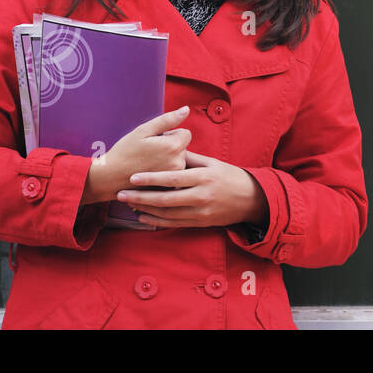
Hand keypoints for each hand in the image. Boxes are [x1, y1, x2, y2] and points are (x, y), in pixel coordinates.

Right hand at [80, 106, 191, 205]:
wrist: (111, 177)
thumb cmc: (125, 151)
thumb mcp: (144, 131)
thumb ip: (168, 119)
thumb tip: (186, 109)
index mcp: (174, 146)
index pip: (185, 133)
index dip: (170, 134)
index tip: (155, 141)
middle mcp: (179, 163)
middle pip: (183, 147)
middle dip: (170, 146)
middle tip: (149, 152)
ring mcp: (174, 177)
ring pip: (179, 159)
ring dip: (169, 158)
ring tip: (149, 162)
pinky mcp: (170, 187)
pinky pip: (175, 172)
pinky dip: (166, 170)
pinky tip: (151, 172)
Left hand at [117, 150, 269, 228]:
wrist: (251, 200)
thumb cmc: (230, 176)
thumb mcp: (213, 163)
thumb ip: (190, 158)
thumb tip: (170, 149)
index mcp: (204, 177)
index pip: (173, 178)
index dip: (151, 179)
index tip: (133, 177)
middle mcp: (201, 196)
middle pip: (166, 199)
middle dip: (141, 197)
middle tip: (121, 194)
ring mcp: (200, 212)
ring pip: (167, 213)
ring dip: (145, 209)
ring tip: (128, 204)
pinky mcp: (200, 223)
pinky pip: (174, 223)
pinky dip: (156, 221)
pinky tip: (142, 217)